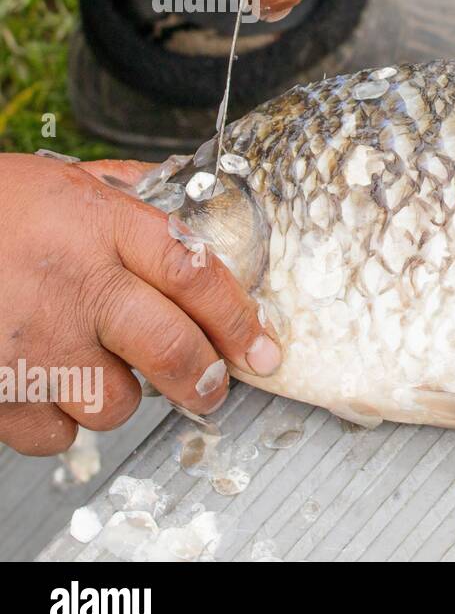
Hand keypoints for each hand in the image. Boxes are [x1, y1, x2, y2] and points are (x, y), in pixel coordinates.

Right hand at [0, 155, 280, 454]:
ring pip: (116, 403)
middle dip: (203, 378)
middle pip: (171, 349)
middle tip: (208, 385)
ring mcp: (30, 342)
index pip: (197, 275)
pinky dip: (59, 419)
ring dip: (117, 395)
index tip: (264, 349)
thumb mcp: (63, 180)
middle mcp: (72, 284)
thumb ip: (130, 193)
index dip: (241, 320)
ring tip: (92, 363)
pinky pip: (56, 433)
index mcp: (100, 225)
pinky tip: (45, 383)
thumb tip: (197, 196)